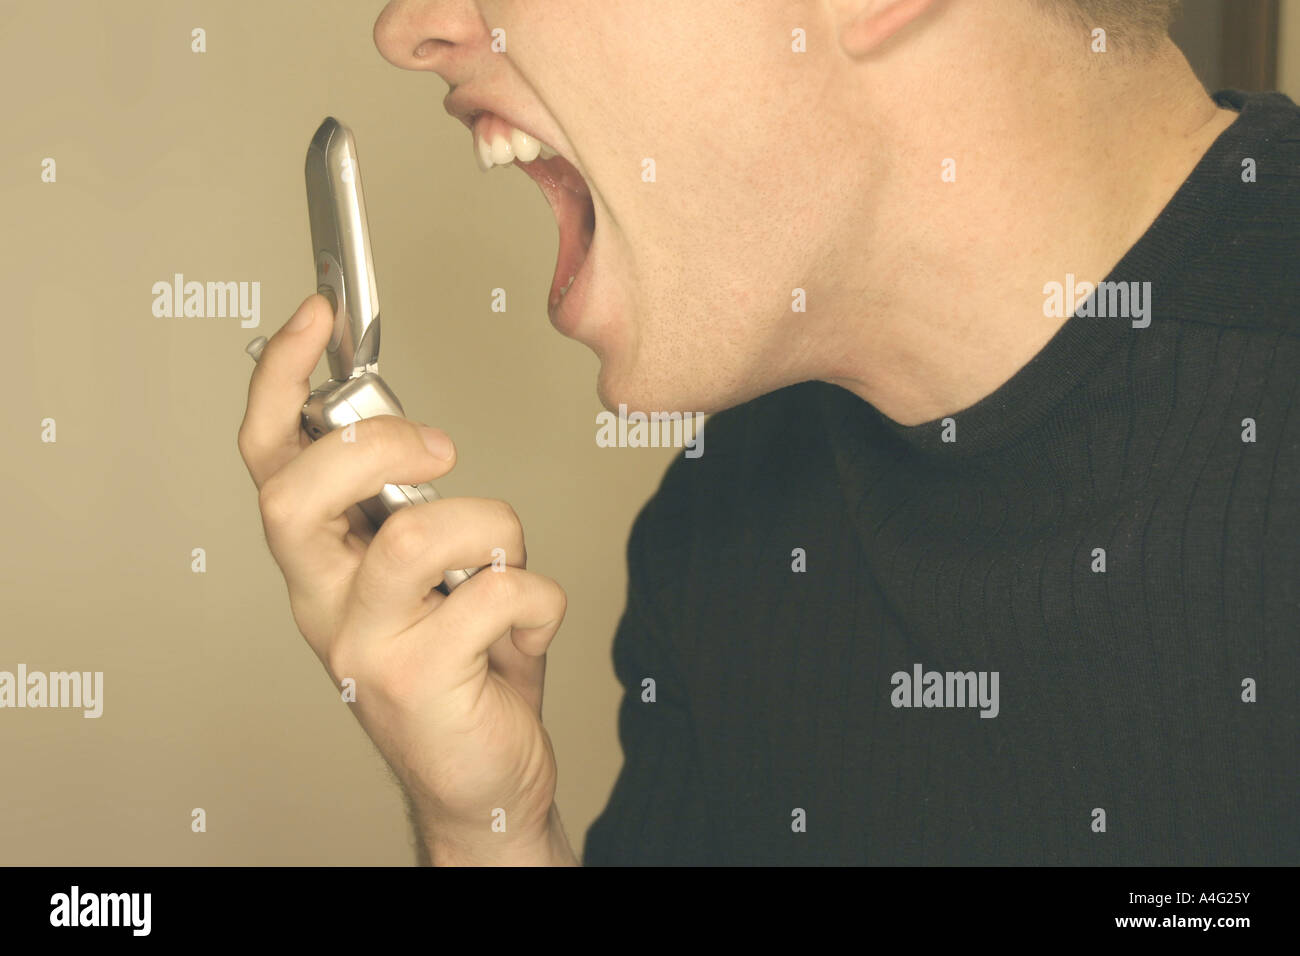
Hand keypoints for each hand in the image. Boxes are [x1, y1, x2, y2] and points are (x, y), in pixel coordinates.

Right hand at [237, 294, 575, 864]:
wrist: (481, 778)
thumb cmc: (462, 667)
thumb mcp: (429, 579)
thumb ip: (409, 514)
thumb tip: (415, 439)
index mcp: (322, 564)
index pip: (269, 461)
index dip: (281, 382)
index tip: (317, 316)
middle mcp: (323, 602)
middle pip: (298, 494)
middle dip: (375, 446)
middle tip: (439, 451)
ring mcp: (361, 645)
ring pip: (416, 534)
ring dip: (491, 530)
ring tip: (503, 566)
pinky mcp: (415, 682)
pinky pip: (497, 596)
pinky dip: (539, 600)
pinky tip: (528, 630)